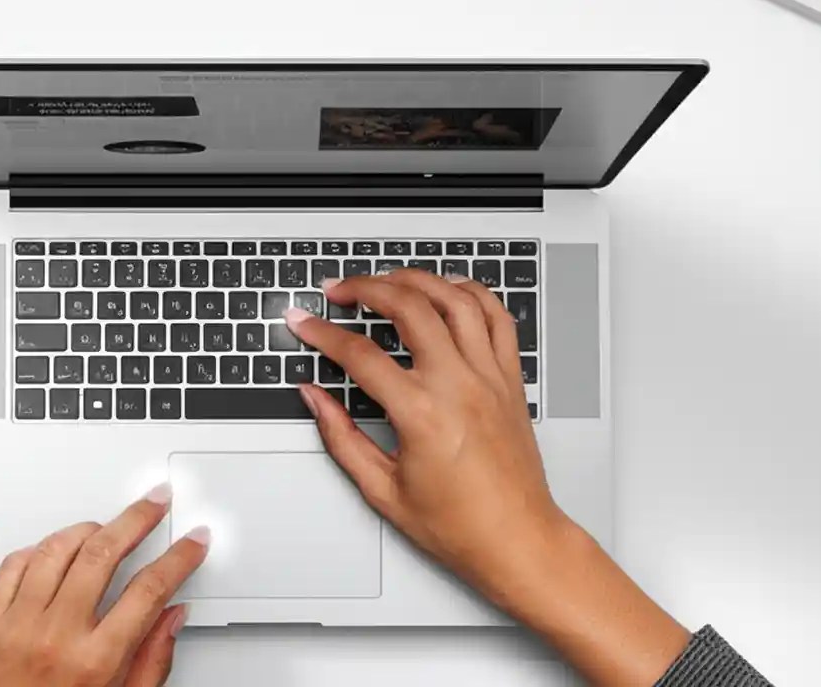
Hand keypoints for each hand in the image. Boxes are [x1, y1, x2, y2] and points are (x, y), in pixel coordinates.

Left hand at [0, 487, 207, 686]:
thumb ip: (150, 661)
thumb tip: (171, 617)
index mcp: (94, 663)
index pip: (149, 589)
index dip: (178, 558)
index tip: (192, 542)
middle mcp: (54, 638)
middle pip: (103, 553)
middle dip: (137, 518)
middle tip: (154, 503)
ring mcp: (15, 628)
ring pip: (56, 550)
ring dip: (88, 528)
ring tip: (106, 526)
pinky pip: (12, 566)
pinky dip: (38, 550)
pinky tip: (55, 549)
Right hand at [285, 269, 563, 609]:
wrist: (517, 540)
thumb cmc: (459, 526)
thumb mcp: (383, 489)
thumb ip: (341, 437)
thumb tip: (315, 398)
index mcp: (422, 414)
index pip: (359, 354)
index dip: (322, 332)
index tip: (303, 322)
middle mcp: (459, 385)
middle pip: (408, 307)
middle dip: (365, 288)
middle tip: (340, 291)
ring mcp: (490, 377)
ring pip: (455, 299)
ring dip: (416, 279)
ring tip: (388, 280)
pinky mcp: (511, 380)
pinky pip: (497, 318)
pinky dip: (471, 294)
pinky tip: (448, 291)